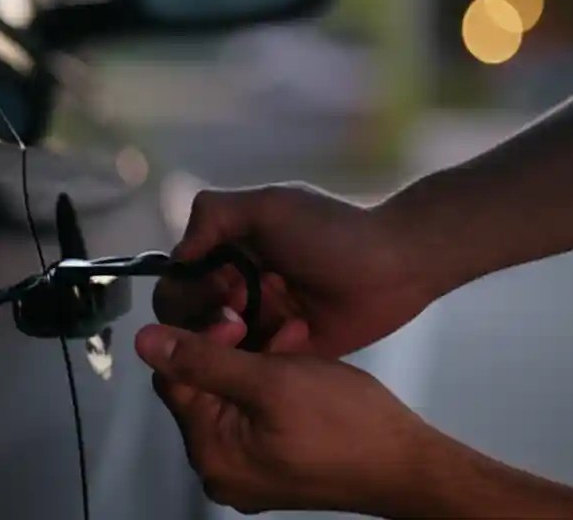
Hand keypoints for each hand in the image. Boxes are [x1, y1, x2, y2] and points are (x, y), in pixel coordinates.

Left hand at [135, 320, 435, 515]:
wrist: (408, 465)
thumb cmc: (344, 423)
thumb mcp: (270, 380)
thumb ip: (203, 358)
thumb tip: (144, 342)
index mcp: (210, 453)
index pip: (176, 381)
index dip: (202, 337)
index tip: (239, 316)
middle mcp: (221, 469)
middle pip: (204, 388)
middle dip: (236, 346)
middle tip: (274, 322)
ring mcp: (250, 469)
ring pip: (235, 394)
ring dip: (260, 357)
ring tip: (295, 335)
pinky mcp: (276, 462)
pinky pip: (257, 412)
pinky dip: (274, 381)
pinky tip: (301, 357)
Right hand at [156, 184, 443, 357]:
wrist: (394, 267)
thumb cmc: (332, 232)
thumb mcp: (269, 205)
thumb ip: (214, 215)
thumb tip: (178, 257)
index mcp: (228, 251)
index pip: (179, 279)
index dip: (191, 288)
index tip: (226, 284)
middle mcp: (237, 287)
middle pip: (187, 318)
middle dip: (206, 319)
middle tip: (240, 316)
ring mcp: (260, 323)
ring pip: (214, 348)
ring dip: (230, 341)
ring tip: (264, 328)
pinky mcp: (283, 353)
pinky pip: (252, 367)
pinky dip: (263, 354)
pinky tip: (295, 336)